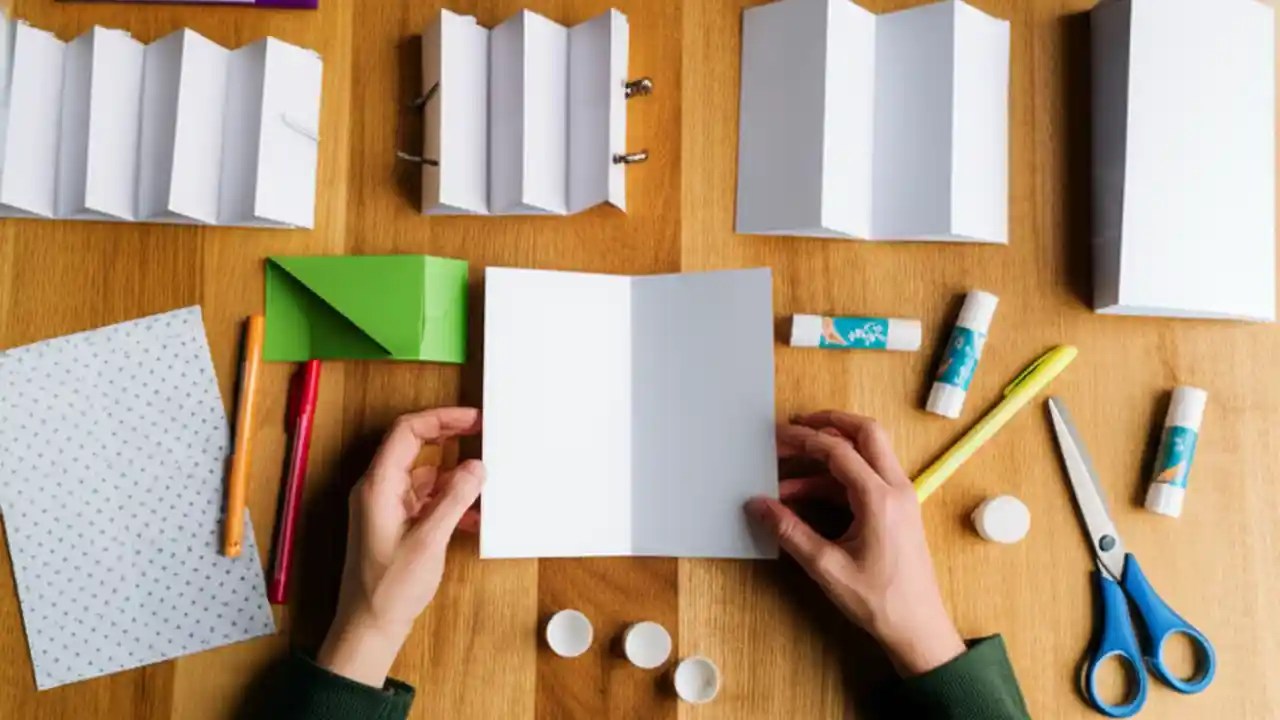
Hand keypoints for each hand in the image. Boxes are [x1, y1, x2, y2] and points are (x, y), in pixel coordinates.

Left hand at [317, 408, 484, 686]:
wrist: (369, 626)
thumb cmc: (391, 586)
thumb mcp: (429, 540)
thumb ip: (454, 499)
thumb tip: (477, 466)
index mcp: (378, 485)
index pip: (407, 431)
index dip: (441, 418)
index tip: (473, 419)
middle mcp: (378, 489)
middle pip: (414, 446)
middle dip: (450, 437)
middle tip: (483, 434)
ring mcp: (386, 506)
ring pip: (424, 474)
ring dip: (454, 475)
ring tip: (485, 480)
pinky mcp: (396, 523)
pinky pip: (425, 499)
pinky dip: (449, 500)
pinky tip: (473, 515)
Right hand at [746, 411, 964, 676]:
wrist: (918, 628)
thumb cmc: (878, 601)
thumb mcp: (826, 567)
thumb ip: (790, 531)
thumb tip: (757, 505)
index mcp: (880, 499)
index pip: (839, 451)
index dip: (804, 439)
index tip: (776, 437)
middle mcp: (896, 489)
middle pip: (866, 433)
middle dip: (828, 424)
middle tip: (795, 426)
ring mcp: (900, 497)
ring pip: (867, 454)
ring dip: (828, 456)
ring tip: (786, 474)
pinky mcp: (897, 509)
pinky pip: (866, 478)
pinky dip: (835, 479)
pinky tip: (803, 496)